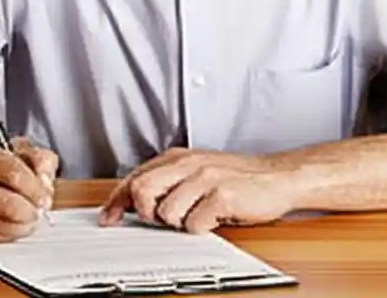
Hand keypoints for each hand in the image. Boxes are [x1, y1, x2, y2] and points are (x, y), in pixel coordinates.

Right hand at [0, 139, 58, 242]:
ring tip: (27, 217)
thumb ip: (39, 159)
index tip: (45, 196)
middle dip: (32, 211)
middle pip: (10, 205)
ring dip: (24, 225)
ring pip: (4, 225)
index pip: (15, 175)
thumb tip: (46, 183)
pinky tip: (12, 224)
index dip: (36, 189)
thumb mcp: (13, 150)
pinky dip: (10, 234)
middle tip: (39, 210)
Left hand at [98, 148, 300, 233]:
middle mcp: (190, 164)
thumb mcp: (199, 170)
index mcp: (180, 157)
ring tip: (198, 214)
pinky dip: (202, 228)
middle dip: (145, 212)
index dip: (116, 200)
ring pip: (166, 213)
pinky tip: (214, 218)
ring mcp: (206, 178)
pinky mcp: (222, 196)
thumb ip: (168, 180)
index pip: (136, 177)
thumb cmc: (238, 177)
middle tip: (162, 218)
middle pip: (141, 191)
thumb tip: (132, 201)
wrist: (278, 177)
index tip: (108, 217)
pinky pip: (194, 224)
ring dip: (179, 222)